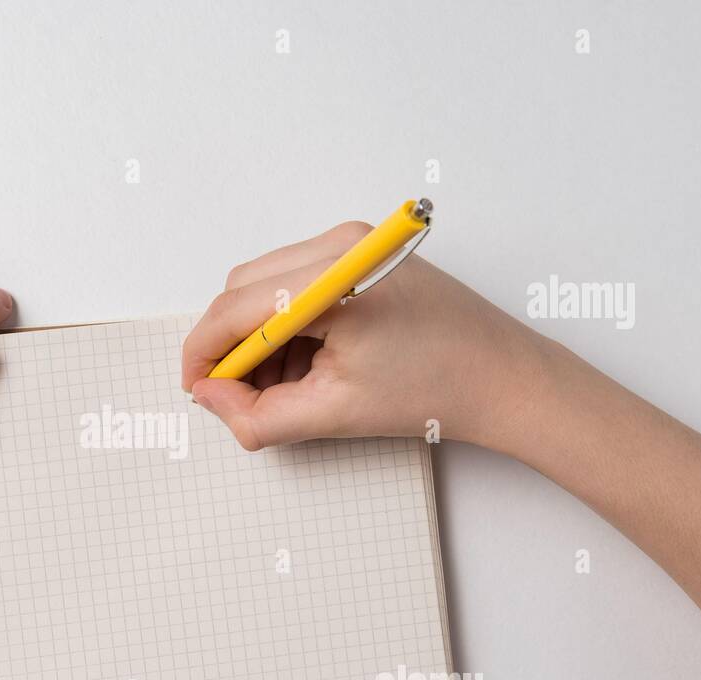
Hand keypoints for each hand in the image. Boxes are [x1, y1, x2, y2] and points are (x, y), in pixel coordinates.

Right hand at [182, 220, 550, 452]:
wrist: (503, 378)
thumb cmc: (439, 389)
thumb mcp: (333, 414)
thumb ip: (258, 415)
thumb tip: (212, 400)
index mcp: (334, 277)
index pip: (235, 309)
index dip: (204, 355)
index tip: (197, 390)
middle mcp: (340, 244)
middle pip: (242, 290)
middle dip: (231, 347)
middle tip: (239, 397)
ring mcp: (351, 244)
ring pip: (265, 288)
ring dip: (259, 339)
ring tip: (287, 388)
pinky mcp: (360, 255)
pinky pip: (295, 285)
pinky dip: (286, 328)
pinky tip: (308, 367)